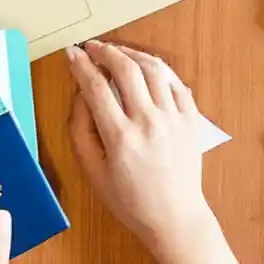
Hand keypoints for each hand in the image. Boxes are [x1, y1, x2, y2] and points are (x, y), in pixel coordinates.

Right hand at [66, 40, 214, 254]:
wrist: (174, 216)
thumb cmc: (129, 199)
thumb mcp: (92, 171)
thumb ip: (80, 130)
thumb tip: (81, 94)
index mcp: (120, 137)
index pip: (96, 87)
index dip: (81, 64)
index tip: (72, 53)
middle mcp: (148, 122)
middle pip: (125, 69)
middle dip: (105, 51)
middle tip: (92, 47)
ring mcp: (173, 118)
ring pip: (153, 68)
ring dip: (131, 54)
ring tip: (117, 53)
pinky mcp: (191, 118)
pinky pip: (175, 82)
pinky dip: (157, 69)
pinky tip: (144, 68)